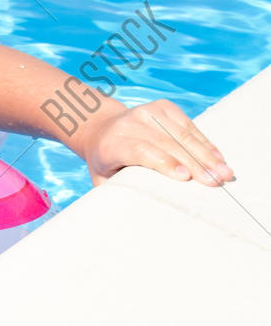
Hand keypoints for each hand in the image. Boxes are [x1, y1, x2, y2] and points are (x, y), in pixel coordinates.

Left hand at [79, 99, 233, 187]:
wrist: (101, 130)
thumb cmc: (106, 163)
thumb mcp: (103, 180)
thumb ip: (118, 192)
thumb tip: (139, 218)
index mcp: (111, 144)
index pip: (141, 151)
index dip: (164, 163)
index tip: (185, 178)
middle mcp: (128, 124)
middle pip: (167, 143)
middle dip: (195, 164)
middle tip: (216, 181)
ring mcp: (146, 111)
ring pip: (182, 134)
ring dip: (206, 154)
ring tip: (224, 173)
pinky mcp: (162, 106)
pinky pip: (188, 125)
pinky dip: (205, 142)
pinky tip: (217, 158)